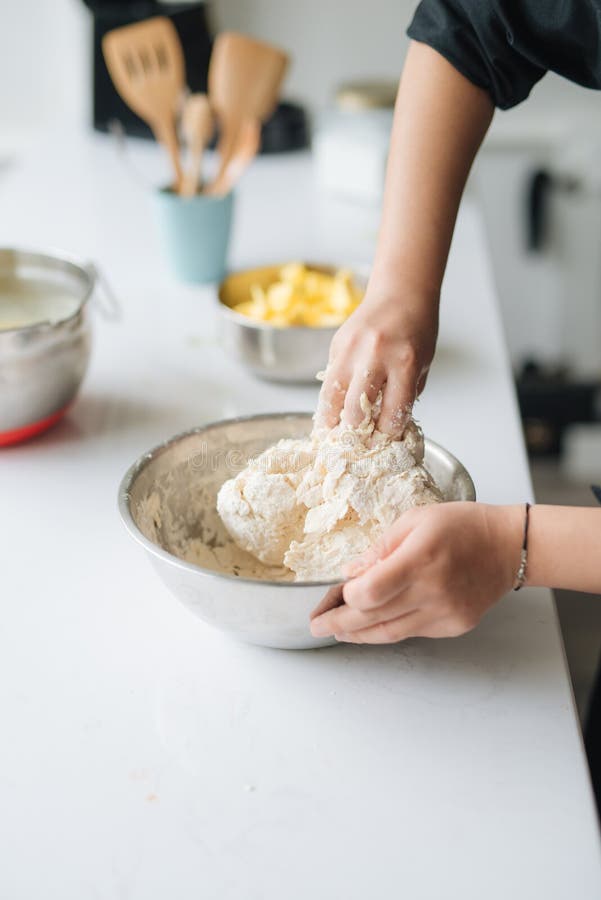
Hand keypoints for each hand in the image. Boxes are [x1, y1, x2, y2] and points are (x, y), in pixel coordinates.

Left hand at [310, 502, 522, 642]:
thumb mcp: (415, 520)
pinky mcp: (454, 625)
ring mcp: (445, 613)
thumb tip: (350, 574)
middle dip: (338, 624)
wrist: (509, 546)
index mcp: (420, 558)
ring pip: (389, 633)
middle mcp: (432, 591)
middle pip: (372, 618)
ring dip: (358, 634)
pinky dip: (388, 629)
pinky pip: (411, 632)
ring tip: (337, 632)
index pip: (369, 592)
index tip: (335, 592)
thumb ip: (380, 549)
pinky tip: (373, 625)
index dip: (345, 597)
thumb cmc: (462, 525)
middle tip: (317, 625)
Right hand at [315, 285, 437, 436]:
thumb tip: (387, 427)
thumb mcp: (423, 364)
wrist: (401, 291)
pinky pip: (328, 380)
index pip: (391, 415)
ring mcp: (351, 351)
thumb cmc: (417, 328)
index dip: (385, 437)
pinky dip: (329, 400)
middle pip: (355, 411)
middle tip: (354, 448)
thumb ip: (405, 394)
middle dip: (355, 435)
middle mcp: (375, 357)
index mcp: (404, 364)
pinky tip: (331, 412)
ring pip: (331, 399)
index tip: (381, 447)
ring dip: (331, 422)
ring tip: (331, 437)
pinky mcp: (336, 346)